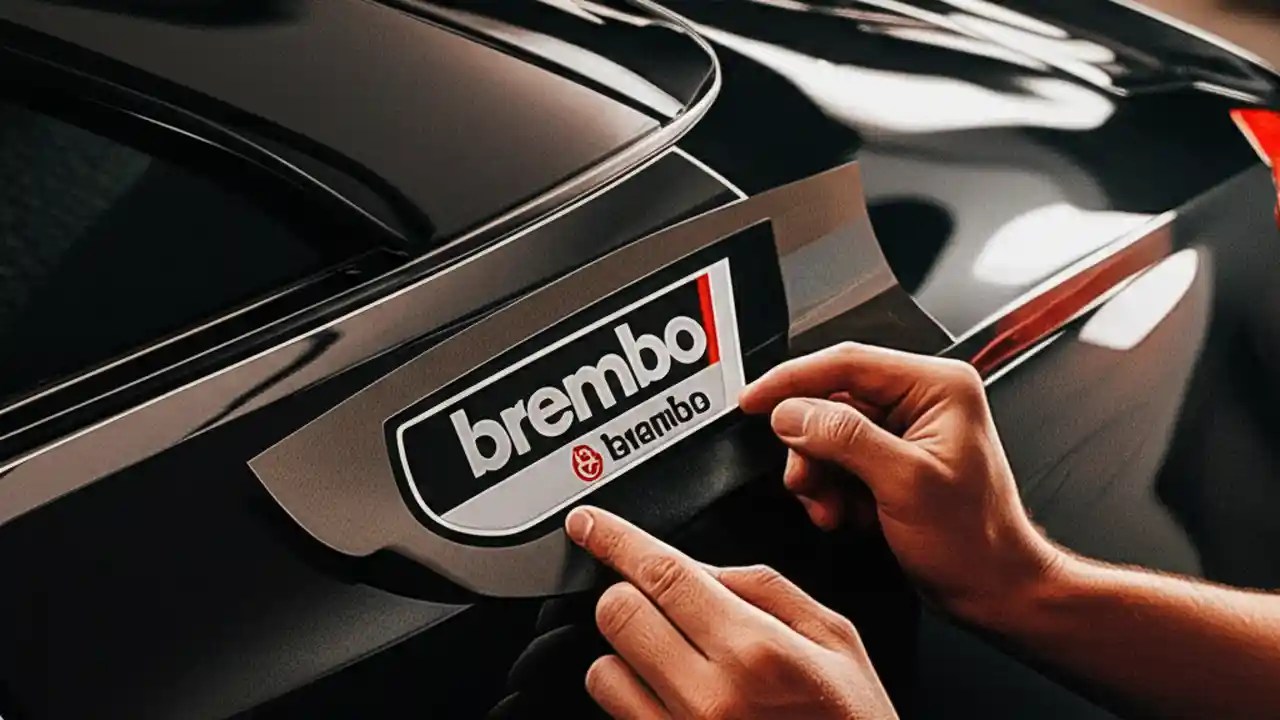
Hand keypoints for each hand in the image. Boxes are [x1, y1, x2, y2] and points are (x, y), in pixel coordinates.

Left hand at [566, 506, 897, 719]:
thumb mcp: (835, 640)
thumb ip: (763, 588)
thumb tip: (698, 566)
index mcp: (756, 650)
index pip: (662, 574)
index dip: (613, 539)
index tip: (586, 523)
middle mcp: (710, 696)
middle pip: (618, 613)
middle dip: (629, 593)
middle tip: (661, 602)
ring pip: (603, 667)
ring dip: (626, 651)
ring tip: (675, 660)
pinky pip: (616, 713)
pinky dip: (630, 694)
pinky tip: (672, 695)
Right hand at [739, 342, 1065, 619]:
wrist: (992, 589)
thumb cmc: (974, 541)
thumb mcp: (905, 483)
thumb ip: (845, 439)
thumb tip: (794, 412)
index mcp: (937, 386)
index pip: (846, 362)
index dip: (791, 381)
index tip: (754, 401)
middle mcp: (922, 399)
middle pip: (830, 401)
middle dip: (810, 449)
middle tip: (807, 483)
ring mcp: (906, 430)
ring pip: (827, 435)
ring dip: (819, 476)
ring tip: (833, 509)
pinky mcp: (891, 459)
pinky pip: (837, 460)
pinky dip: (831, 489)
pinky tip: (847, 513)